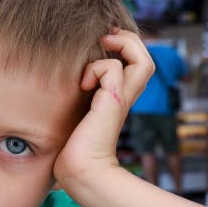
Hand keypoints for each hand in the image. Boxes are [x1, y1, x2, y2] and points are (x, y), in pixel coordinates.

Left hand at [53, 29, 154, 190]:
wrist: (80, 170)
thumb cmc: (71, 150)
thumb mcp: (74, 115)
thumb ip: (76, 99)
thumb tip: (61, 85)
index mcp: (118, 99)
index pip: (135, 66)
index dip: (124, 49)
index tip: (101, 43)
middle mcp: (125, 97)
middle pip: (146, 59)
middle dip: (129, 39)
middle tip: (106, 36)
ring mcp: (121, 100)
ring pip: (142, 60)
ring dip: (122, 46)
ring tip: (100, 49)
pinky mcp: (112, 102)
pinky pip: (113, 69)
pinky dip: (98, 68)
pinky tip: (83, 83)